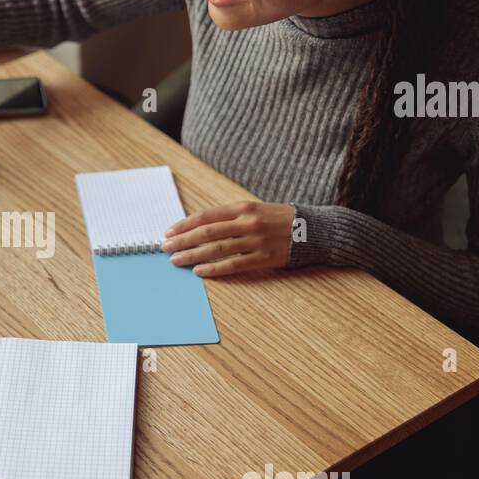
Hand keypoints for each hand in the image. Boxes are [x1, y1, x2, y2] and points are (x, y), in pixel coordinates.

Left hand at [161, 201, 295, 276]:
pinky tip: (199, 271)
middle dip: (182, 241)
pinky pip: (233, 265)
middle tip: (165, 248)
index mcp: (243, 207)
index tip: (169, 233)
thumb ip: (230, 217)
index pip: (206, 216)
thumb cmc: (280, 220)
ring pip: (216, 249)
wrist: (313, 230)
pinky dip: (214, 268)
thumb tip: (200, 227)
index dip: (184, 225)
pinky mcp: (263, 257)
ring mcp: (255, 240)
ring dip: (192, 255)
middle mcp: (247, 222)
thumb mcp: (255, 209)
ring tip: (177, 261)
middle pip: (206, 232)